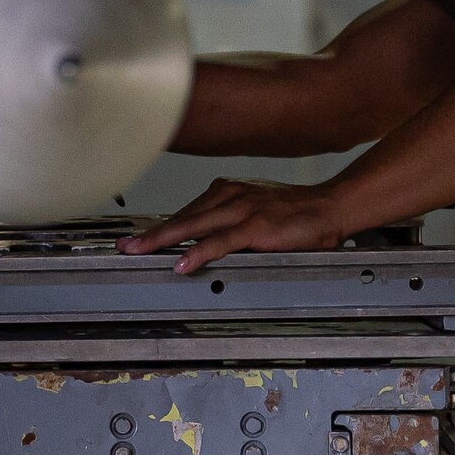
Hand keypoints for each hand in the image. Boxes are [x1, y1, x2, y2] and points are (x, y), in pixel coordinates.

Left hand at [117, 177, 345, 273]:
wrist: (330, 207)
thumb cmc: (295, 213)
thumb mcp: (254, 213)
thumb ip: (229, 225)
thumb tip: (204, 243)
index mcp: (227, 192)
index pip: (186, 211)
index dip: (161, 226)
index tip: (137, 237)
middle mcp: (229, 196)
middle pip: (181, 217)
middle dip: (150, 234)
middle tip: (125, 246)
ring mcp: (241, 210)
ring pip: (193, 225)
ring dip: (162, 240)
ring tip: (139, 252)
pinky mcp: (255, 226)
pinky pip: (220, 241)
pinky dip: (198, 252)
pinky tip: (182, 262)